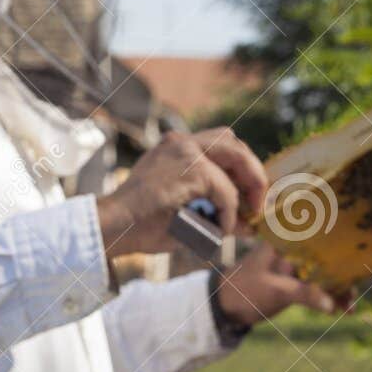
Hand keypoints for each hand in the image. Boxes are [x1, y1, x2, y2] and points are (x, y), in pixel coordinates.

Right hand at [96, 127, 266, 258]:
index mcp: (176, 147)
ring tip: (248, 216)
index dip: (242, 168)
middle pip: (234, 143)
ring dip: (248, 188)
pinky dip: (229, 212)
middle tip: (258, 204)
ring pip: (236, 159)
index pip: (221, 144)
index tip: (250, 195)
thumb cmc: (143, 225)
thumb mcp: (186, 212)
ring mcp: (186, 151)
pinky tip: (221, 229)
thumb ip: (217, 211)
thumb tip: (251, 225)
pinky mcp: (191, 170)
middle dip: (253, 173)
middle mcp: (181, 142)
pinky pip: (225, 191)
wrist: (114, 226)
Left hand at [215, 244, 353, 327]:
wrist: (225, 308)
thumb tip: (333, 305)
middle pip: (327, 258)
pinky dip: (330, 298)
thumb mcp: (276, 291)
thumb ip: (305, 295)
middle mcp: (293, 251)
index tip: (362, 255)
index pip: (319, 236)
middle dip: (343, 275)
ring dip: (338, 291)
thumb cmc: (245, 290)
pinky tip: (343, 310)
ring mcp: (295, 268)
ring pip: (325, 276)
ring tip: (351, 307)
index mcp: (286, 241)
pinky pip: (318, 289)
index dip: (342, 244)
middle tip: (356, 291)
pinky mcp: (295, 283)